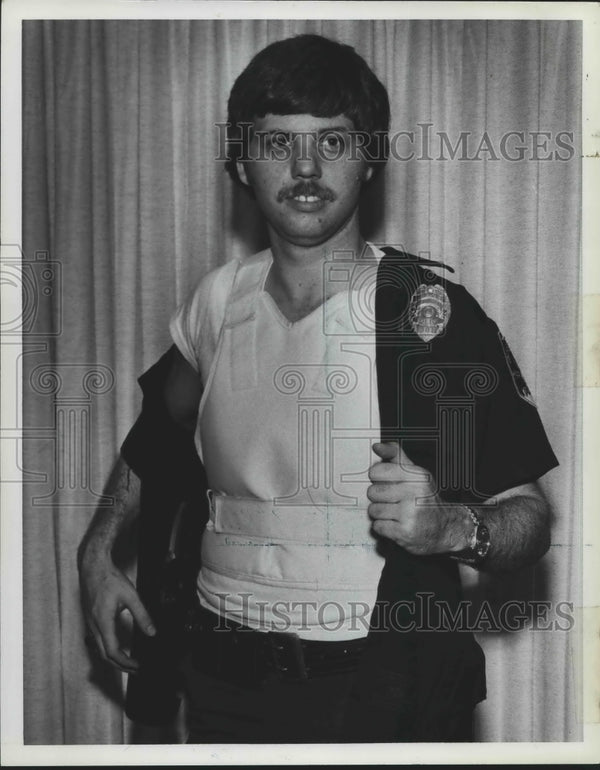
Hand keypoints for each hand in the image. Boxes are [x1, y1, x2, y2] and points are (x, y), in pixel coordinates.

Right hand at [78, 544, 155, 673]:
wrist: (93, 566)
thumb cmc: (110, 578)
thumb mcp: (131, 596)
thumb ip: (142, 615)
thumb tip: (152, 632)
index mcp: (103, 622)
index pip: (113, 651)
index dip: (126, 663)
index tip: (138, 666)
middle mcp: (94, 626)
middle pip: (104, 655)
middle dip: (120, 666)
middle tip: (136, 669)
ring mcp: (90, 624)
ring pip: (99, 650)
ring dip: (113, 659)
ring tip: (129, 662)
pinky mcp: (90, 620)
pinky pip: (97, 641)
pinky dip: (107, 649)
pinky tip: (117, 647)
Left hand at [367, 442, 469, 554]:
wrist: (445, 527)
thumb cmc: (425, 498)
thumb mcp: (415, 473)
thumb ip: (395, 455)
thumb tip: (377, 446)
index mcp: (416, 476)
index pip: (377, 471)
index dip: (378, 478)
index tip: (386, 482)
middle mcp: (415, 493)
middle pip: (373, 492)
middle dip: (379, 498)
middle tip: (392, 500)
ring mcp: (410, 514)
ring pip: (373, 510)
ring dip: (380, 514)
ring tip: (394, 513)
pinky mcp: (404, 532)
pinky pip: (378, 526)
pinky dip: (384, 527)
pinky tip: (396, 524)